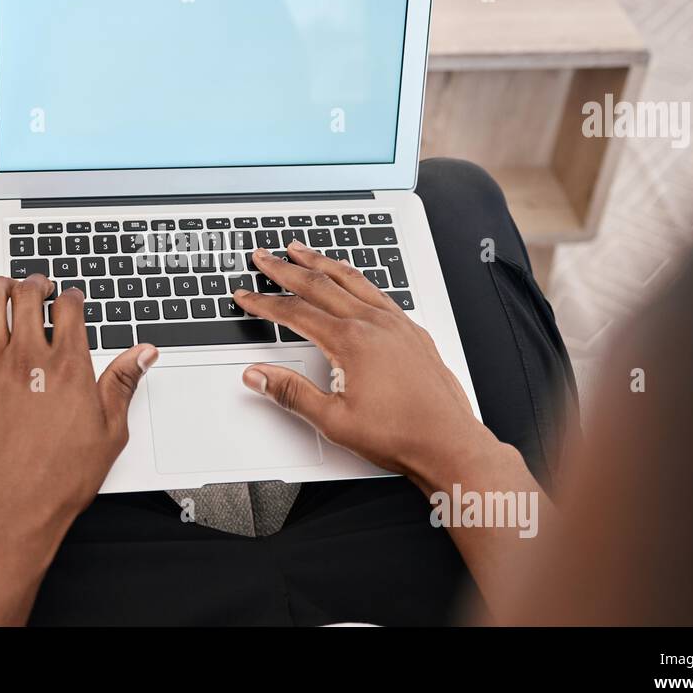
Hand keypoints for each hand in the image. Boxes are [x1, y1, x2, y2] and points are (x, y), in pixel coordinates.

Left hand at [0, 274, 157, 541]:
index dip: (72, 297)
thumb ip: (123, 384)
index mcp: (68, 367)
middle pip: (27, 296)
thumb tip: (143, 354)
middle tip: (40, 285)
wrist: (13, 508)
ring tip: (4, 286)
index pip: (69, 309)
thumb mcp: (109, 432)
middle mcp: (28, 359)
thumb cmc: (59, 478)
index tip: (72, 299)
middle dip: (36, 283)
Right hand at [234, 243, 497, 490]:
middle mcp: (374, 324)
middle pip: (319, 284)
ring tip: (301, 250)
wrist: (448, 442)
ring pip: (351, 279)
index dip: (264, 303)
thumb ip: (291, 392)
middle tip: (264, 256)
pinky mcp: (412, 331)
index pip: (295, 312)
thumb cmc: (399, 434)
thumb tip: (257, 375)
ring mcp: (396, 324)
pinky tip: (349, 277)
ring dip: (321, 262)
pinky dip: (354, 276)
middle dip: (286, 268)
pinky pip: (377, 291)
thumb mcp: (333, 420)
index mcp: (351, 341)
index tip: (245, 295)